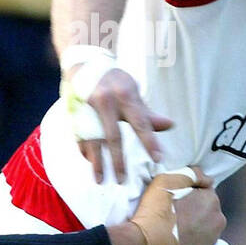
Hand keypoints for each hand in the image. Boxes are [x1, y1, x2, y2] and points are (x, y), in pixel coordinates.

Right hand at [69, 66, 172, 182]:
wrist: (82, 64)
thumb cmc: (114, 80)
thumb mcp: (132, 90)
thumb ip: (147, 112)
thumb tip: (170, 125)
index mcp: (124, 94)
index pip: (140, 122)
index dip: (149, 141)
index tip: (157, 158)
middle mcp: (105, 102)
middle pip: (113, 137)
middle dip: (119, 161)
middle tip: (124, 180)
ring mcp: (87, 109)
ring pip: (93, 141)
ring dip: (97, 163)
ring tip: (101, 180)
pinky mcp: (75, 115)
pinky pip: (80, 138)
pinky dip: (86, 152)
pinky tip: (91, 164)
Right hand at [128, 167, 223, 244]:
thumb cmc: (157, 209)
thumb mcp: (169, 179)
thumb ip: (192, 174)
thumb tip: (208, 179)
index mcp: (211, 199)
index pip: (203, 189)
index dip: (188, 191)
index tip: (175, 197)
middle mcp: (218, 218)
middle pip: (206, 206)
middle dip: (195, 206)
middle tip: (175, 210)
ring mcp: (213, 237)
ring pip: (205, 222)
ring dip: (195, 220)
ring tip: (176, 223)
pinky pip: (201, 236)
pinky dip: (194, 234)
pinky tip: (179, 235)